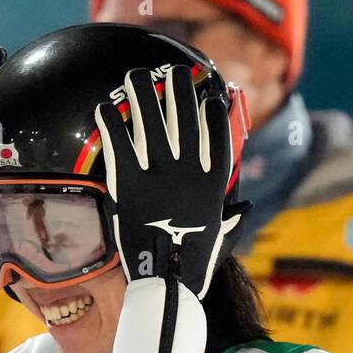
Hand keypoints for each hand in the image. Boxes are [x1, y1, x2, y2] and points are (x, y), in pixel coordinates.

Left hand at [94, 66, 247, 298]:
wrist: (166, 279)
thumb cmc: (194, 264)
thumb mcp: (222, 237)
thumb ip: (233, 218)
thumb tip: (246, 207)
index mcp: (212, 180)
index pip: (218, 132)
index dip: (214, 109)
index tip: (211, 94)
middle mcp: (187, 169)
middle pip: (183, 115)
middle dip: (178, 88)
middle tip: (172, 72)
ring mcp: (157, 173)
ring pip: (149, 120)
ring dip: (141, 93)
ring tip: (134, 77)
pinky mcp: (128, 183)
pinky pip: (118, 143)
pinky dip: (111, 123)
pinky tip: (106, 108)